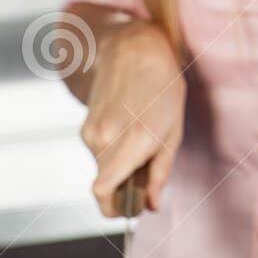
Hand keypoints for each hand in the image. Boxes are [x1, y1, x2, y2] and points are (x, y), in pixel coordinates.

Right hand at [80, 20, 184, 215]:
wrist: (131, 48)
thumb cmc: (160, 87)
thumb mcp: (172, 130)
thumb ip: (160, 173)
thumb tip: (150, 204)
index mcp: (134, 140)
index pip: (103, 192)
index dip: (115, 209)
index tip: (129, 208)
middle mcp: (107, 139)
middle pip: (105, 188)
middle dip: (122, 189)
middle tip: (142, 173)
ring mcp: (92, 133)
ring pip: (101, 171)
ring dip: (117, 168)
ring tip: (136, 140)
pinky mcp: (84, 129)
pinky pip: (98, 156)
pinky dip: (110, 154)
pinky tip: (124, 129)